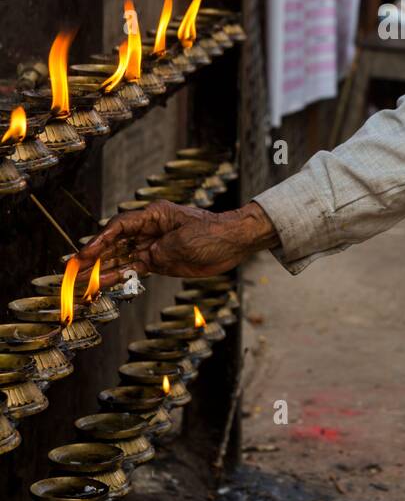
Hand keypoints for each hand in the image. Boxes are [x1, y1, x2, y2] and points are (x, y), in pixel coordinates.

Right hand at [75, 200, 278, 285]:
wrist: (234, 243)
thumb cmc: (212, 234)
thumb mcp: (183, 242)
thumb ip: (159, 251)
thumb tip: (143, 259)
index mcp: (154, 216)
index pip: (119, 227)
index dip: (99, 241)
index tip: (84, 255)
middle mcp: (150, 230)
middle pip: (116, 243)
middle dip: (95, 257)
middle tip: (74, 271)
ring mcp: (154, 246)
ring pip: (122, 258)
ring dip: (104, 269)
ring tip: (82, 281)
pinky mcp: (160, 261)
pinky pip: (135, 268)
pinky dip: (120, 276)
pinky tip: (104, 284)